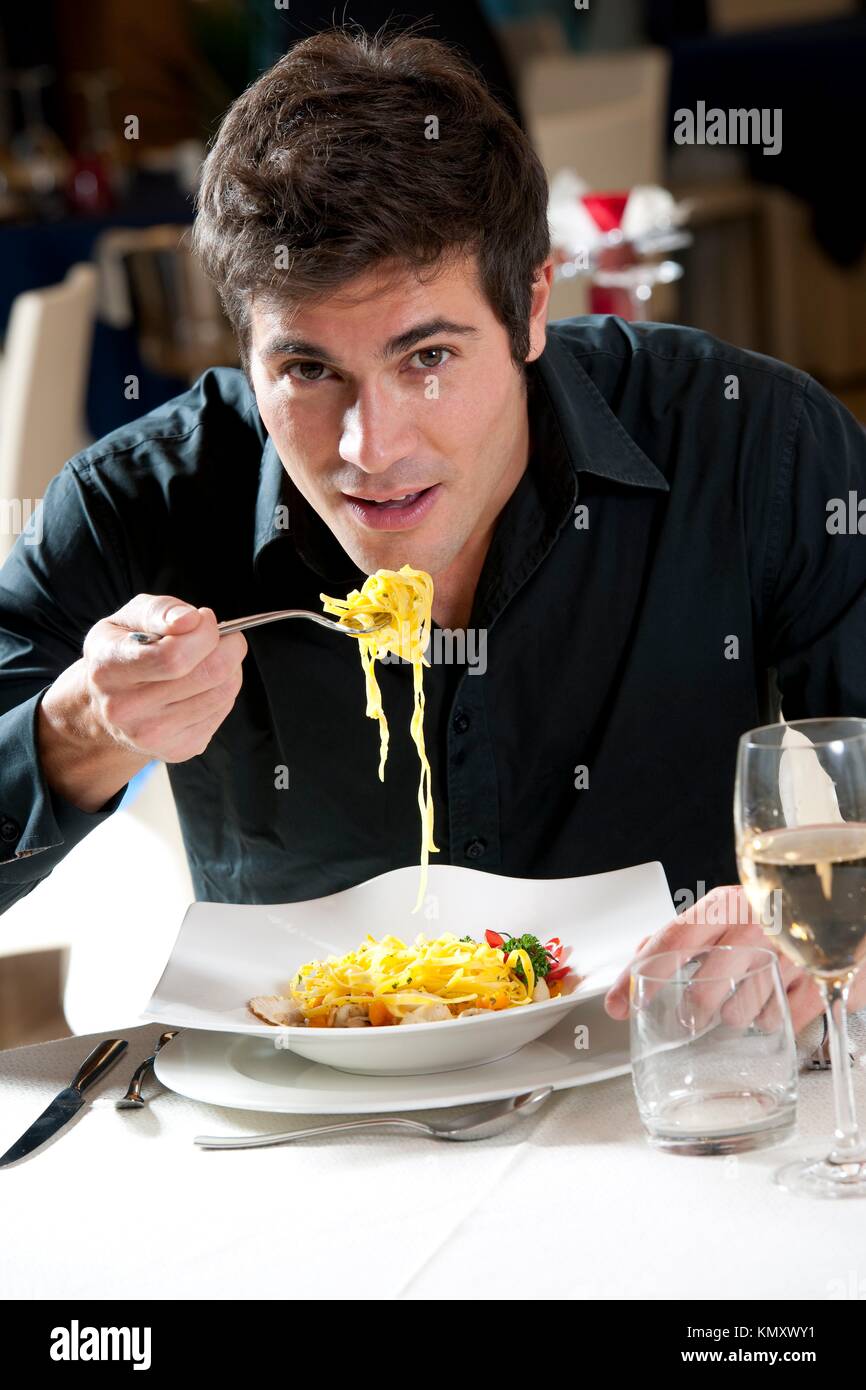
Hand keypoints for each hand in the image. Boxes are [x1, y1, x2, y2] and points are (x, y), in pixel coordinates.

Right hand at [81, 593, 247, 762]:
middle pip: (209, 673)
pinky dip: (223, 690)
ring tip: (212, 658)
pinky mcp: (177, 750)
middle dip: (229, 646)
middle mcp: (126, 709)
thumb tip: (191, 619)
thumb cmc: (123, 651)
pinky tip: (203, 684)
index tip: (203, 619)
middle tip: (224, 637)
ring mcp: (153, 735)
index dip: (203, 633)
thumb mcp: (127, 619)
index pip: (173, 656)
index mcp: (108, 669)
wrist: (105, 708)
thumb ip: (159, 610)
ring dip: (231, 667)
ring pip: (223, 691)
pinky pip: (223, 710)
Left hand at [603, 884, 865, 1034]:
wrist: (845, 898)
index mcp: (726, 904)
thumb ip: (685, 931)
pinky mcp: (823, 985)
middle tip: (694, 1014)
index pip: (671, 941)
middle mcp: (755, 927)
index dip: (640, 977)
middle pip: (703, 991)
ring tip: (748, 996)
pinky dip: (773, 1019)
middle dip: (694, 1010)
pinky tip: (777, 1001)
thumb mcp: (730, 907)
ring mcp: (791, 956)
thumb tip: (638, 952)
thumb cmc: (779, 908)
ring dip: (737, 1015)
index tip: (618, 1004)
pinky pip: (780, 1023)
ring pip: (740, 1015)